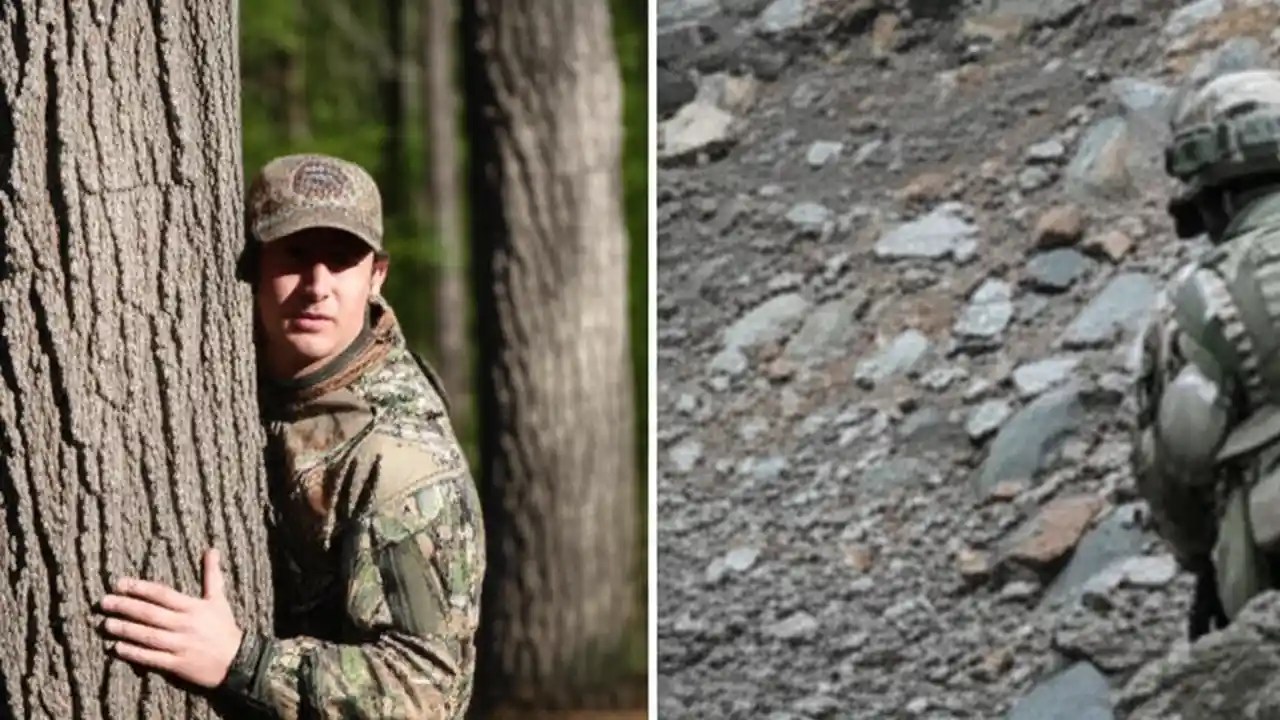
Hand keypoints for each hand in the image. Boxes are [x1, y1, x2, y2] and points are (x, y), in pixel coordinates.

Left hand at [97, 548, 243, 688]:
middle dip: (126, 607)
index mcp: (194, 607)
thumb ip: (212, 575)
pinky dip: (134, 653)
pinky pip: (152, 658)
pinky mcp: (178, 664)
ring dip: (126, 629)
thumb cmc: (225, 628)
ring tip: (106, 624)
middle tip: (104, 602)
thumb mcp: (219, 600)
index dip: (140, 588)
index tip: (120, 583)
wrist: (238, 661)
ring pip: (148, 635)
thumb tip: (211, 550)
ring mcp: (180, 645)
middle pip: (150, 613)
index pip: (162, 594)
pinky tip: (118, 648)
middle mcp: (185, 625)